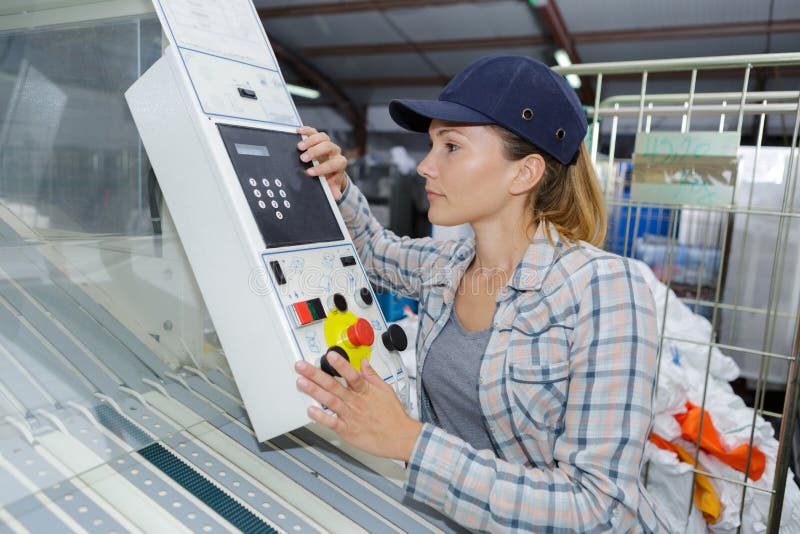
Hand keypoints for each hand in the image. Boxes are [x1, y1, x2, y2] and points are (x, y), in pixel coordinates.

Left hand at [295, 351, 422, 461]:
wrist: (401, 438)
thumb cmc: (394, 416)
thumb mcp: (386, 390)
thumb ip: (372, 376)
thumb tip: (364, 362)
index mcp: (365, 391)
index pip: (351, 374)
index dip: (340, 365)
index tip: (329, 355)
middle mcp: (356, 402)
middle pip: (334, 385)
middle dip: (316, 374)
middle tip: (302, 367)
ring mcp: (351, 416)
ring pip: (330, 401)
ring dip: (314, 391)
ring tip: (301, 382)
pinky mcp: (348, 431)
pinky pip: (332, 423)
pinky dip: (321, 417)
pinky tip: (311, 410)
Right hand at [296, 126, 347, 199]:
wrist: (331, 170)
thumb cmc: (330, 178)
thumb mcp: (332, 185)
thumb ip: (333, 190)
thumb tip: (336, 196)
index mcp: (339, 163)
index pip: (334, 163)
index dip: (322, 168)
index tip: (309, 172)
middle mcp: (335, 152)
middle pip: (328, 146)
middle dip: (315, 152)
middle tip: (303, 158)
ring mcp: (327, 143)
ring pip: (322, 136)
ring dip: (310, 141)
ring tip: (299, 147)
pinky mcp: (318, 138)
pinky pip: (314, 131)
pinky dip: (306, 130)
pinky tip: (298, 131)